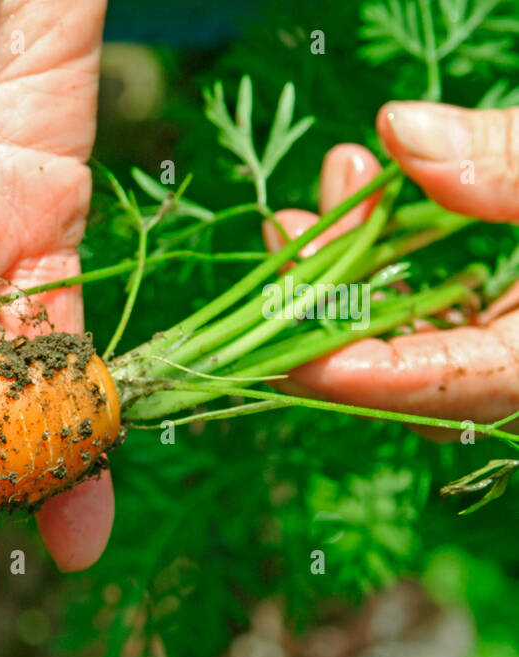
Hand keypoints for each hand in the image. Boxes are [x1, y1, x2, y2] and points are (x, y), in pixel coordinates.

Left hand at [276, 104, 518, 427]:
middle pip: (414, 368)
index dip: (379, 380)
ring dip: (356, 258)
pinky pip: (427, 297)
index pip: (462, 389)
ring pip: (411, 330)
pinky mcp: (501, 310)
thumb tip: (401, 131)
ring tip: (335, 178)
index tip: (298, 357)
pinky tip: (359, 179)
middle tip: (295, 227)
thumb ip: (511, 160)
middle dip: (340, 299)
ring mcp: (512, 340)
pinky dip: (388, 245)